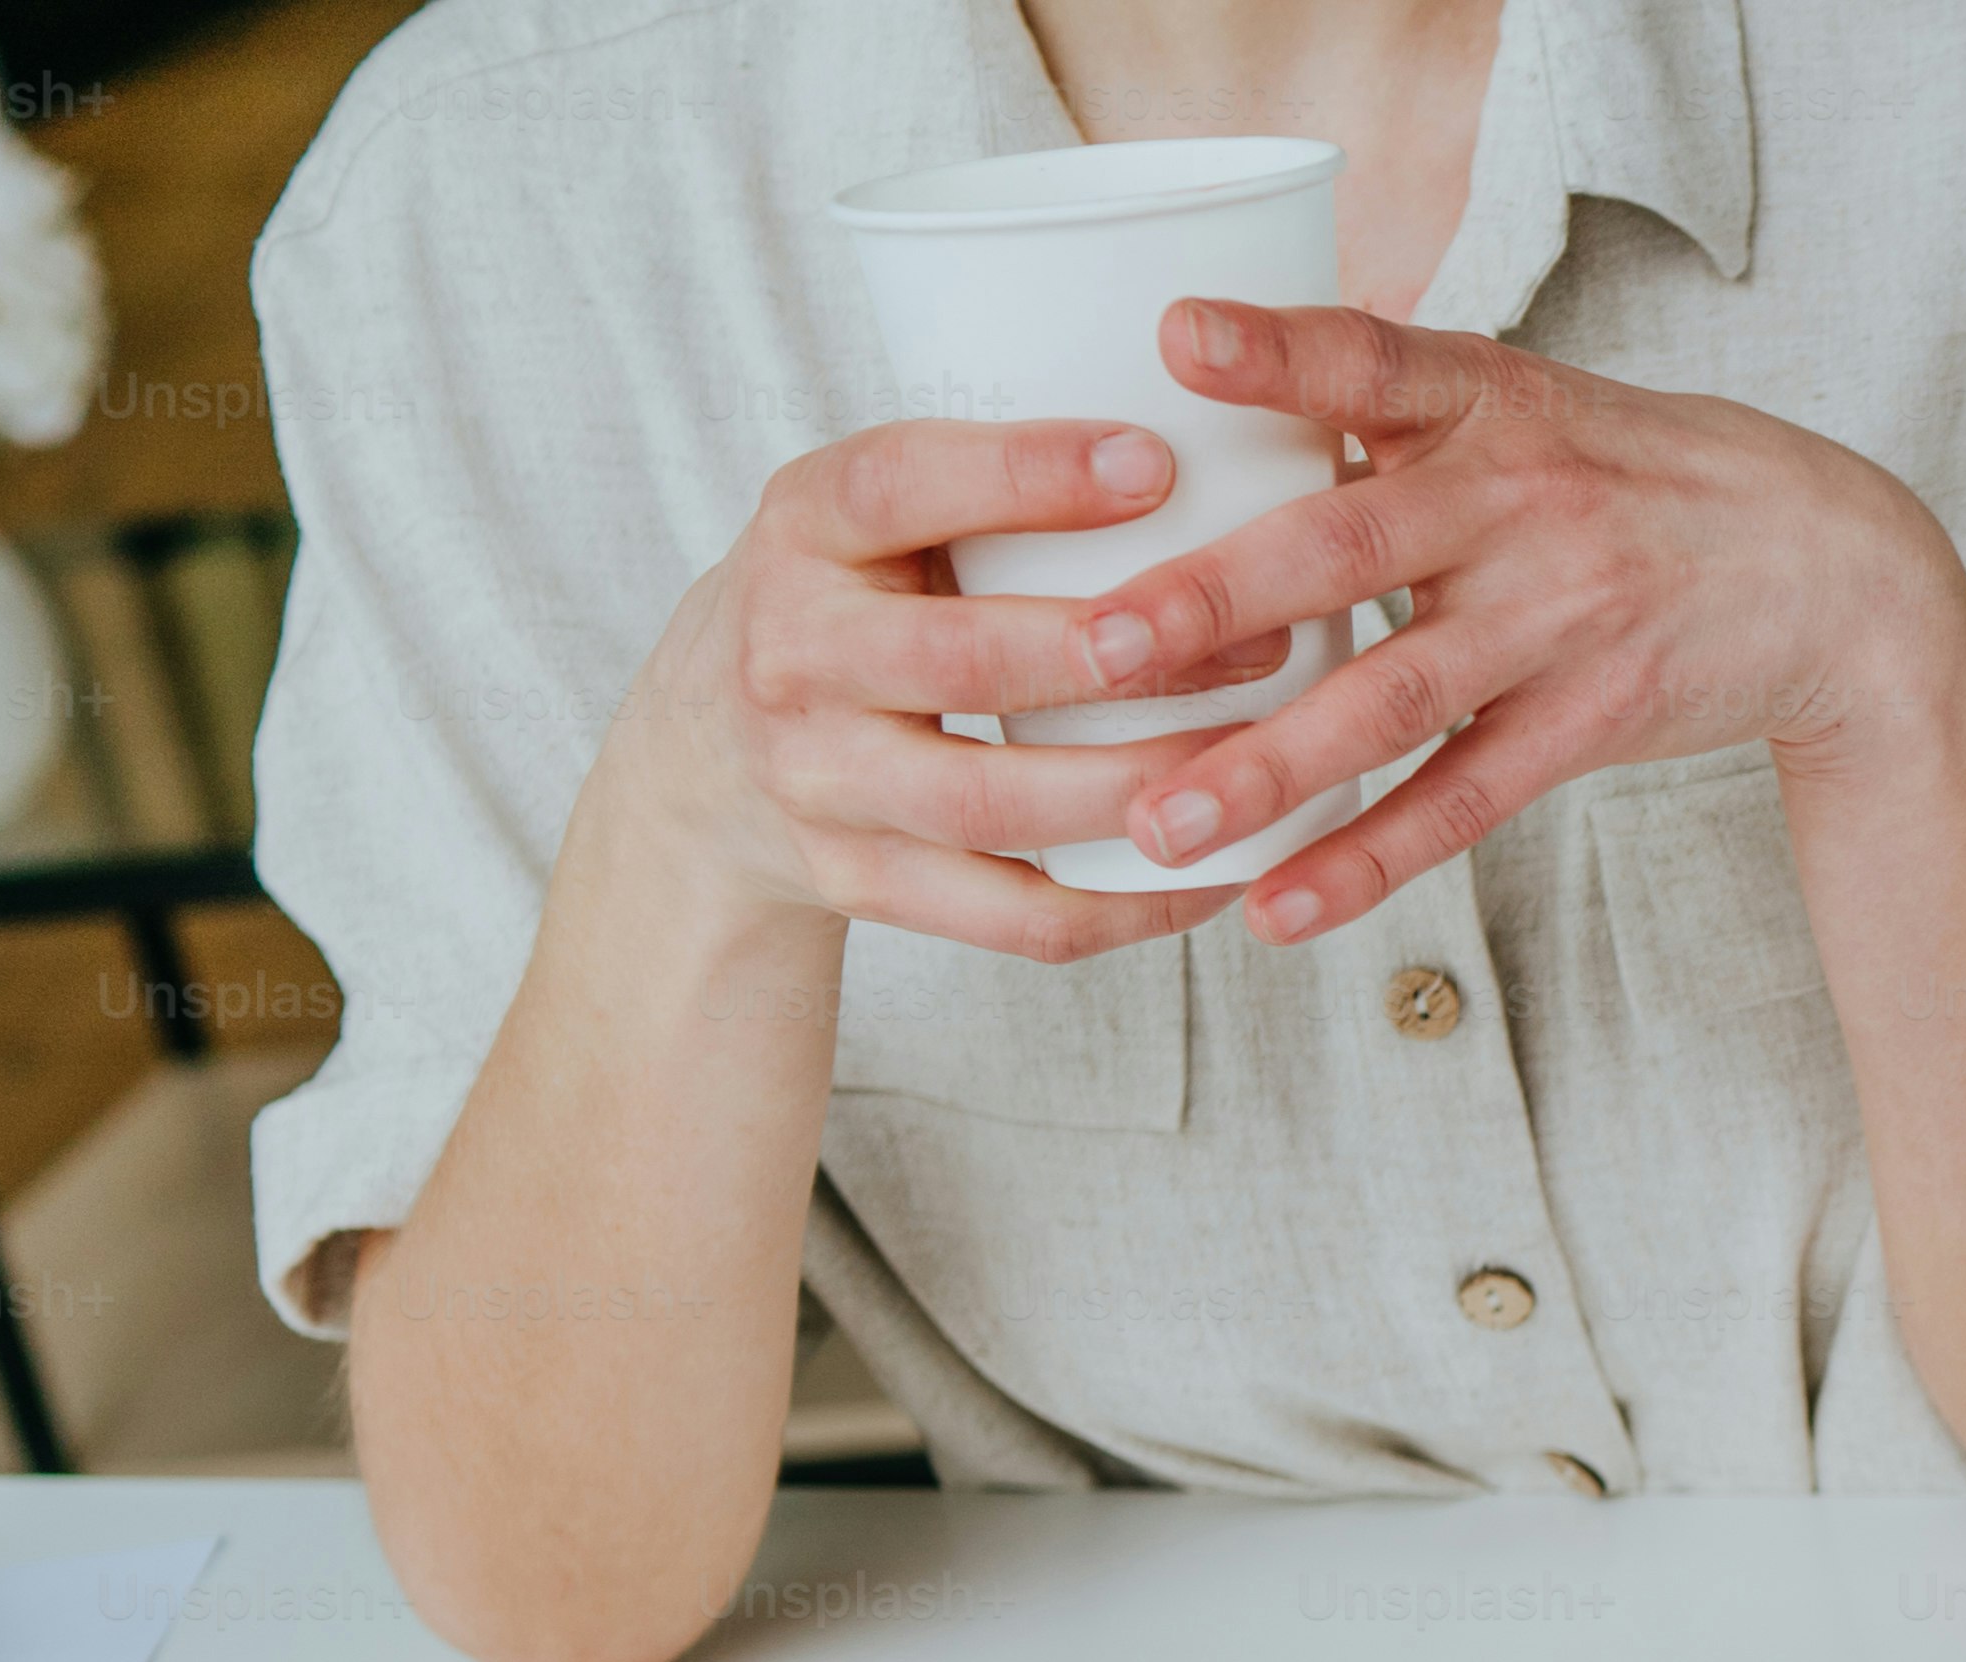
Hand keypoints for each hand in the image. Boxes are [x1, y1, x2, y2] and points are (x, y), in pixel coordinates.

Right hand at [610, 417, 1257, 959]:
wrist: (703, 758)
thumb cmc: (851, 603)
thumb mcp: (869, 517)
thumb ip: (981, 488)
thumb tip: (1202, 440)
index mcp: (802, 528)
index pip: (898, 486)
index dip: (1025, 476)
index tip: (1155, 463)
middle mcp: (793, 655)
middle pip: (964, 662)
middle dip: (1122, 655)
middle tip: (1261, 638)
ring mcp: (820, 782)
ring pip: (995, 803)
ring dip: (1141, 789)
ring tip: (1257, 761)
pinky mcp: (860, 884)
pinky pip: (1014, 917)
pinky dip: (1128, 905)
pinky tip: (1220, 875)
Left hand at [1072, 300, 1965, 938]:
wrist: (1832, 573)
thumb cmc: (1634, 479)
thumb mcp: (1530, 404)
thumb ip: (1387, 409)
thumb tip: (1198, 385)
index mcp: (1490, 401)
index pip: (1374, 358)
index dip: (1278, 347)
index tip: (1175, 335)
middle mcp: (1520, 503)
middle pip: (1350, 547)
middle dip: (1217, 597)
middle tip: (1101, 643)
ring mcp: (1558, 620)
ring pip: (1393, 697)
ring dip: (1270, 765)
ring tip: (1158, 821)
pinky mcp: (1589, 722)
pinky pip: (1462, 803)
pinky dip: (1366, 860)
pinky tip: (1276, 908)